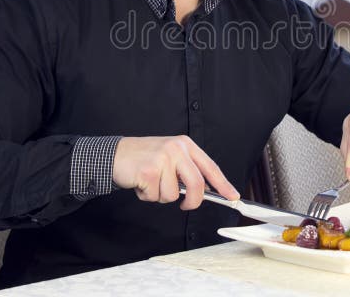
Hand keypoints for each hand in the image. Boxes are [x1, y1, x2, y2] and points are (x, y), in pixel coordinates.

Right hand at [112, 135, 238, 209]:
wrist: (116, 154)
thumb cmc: (144, 158)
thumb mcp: (170, 157)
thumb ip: (186, 170)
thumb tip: (205, 191)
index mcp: (185, 145)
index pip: (210, 167)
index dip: (223, 184)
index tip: (233, 196)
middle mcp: (176, 149)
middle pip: (197, 184)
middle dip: (192, 201)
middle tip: (185, 205)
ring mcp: (163, 159)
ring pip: (173, 195)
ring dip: (160, 196)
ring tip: (151, 182)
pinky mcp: (149, 170)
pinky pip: (155, 196)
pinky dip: (147, 195)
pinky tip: (140, 183)